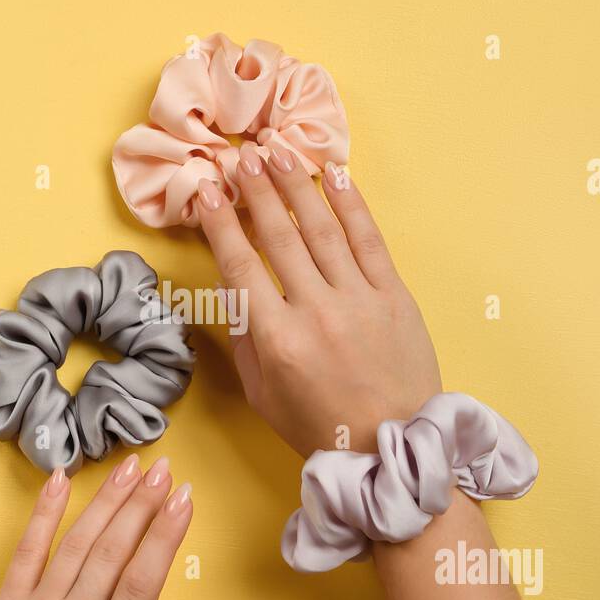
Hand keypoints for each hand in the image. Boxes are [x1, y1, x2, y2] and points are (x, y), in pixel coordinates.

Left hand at [0, 456, 196, 599]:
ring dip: (107, 500)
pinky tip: (62, 480)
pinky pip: (26, 550)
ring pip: (77, 542)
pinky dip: (44, 513)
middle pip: (114, 551)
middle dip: (142, 504)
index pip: (143, 580)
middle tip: (163, 469)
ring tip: (131, 467)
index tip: (184, 499)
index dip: (165, 535)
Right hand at [197, 144, 440, 456]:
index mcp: (277, 339)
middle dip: (255, 189)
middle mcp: (316, 311)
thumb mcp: (262, 395)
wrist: (392, 448)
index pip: (240, 264)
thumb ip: (244, 340)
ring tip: (277, 151)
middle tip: (240, 156)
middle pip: (279, 234)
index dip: (219, 222)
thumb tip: (233, 288)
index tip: (204, 191)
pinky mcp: (394, 297)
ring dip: (297, 184)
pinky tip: (334, 175)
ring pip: (322, 227)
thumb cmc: (320, 427)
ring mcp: (359, 300)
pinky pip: (369, 240)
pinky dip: (351, 204)